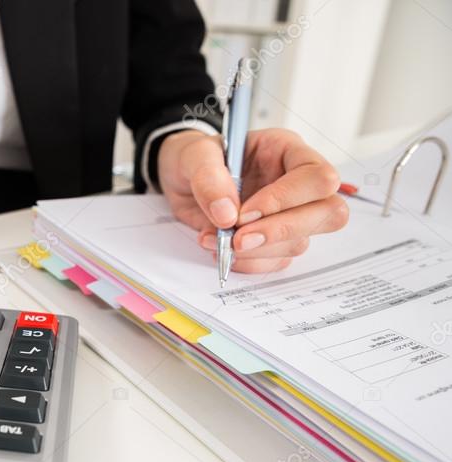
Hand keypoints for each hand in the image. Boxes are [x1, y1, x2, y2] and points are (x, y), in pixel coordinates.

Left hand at [158, 128, 348, 272]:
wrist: (181, 179)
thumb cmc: (196, 158)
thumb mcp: (194, 155)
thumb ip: (208, 178)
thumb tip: (227, 215)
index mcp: (287, 151)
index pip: (317, 177)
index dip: (286, 199)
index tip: (245, 213)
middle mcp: (297, 183)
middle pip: (328, 213)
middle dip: (281, 231)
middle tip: (239, 239)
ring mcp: (289, 214)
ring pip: (300, 242)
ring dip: (257, 250)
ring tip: (215, 239)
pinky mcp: (274, 240)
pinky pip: (276, 261)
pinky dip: (248, 262)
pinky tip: (221, 249)